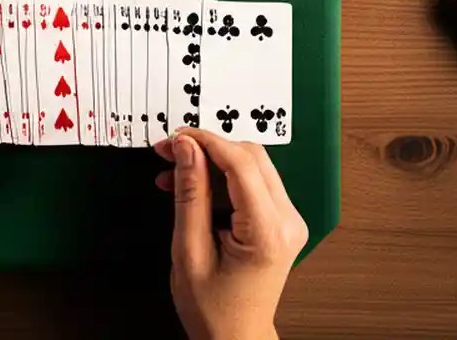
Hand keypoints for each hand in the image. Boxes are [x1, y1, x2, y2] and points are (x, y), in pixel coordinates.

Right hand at [154, 128, 307, 339]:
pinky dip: (222, 178)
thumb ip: (189, 194)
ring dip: (212, 162)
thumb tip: (185, 148)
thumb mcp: (189, 250)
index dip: (206, 142)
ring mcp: (288, 220)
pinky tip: (192, 187)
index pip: (242, 164)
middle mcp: (288, 221)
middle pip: (252, 157)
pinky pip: (252, 183)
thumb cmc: (212, 308)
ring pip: (252, 165)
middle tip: (168, 151)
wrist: (235, 338)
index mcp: (268, 232)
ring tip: (172, 173)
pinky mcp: (280, 221)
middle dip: (208, 147)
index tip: (175, 137)